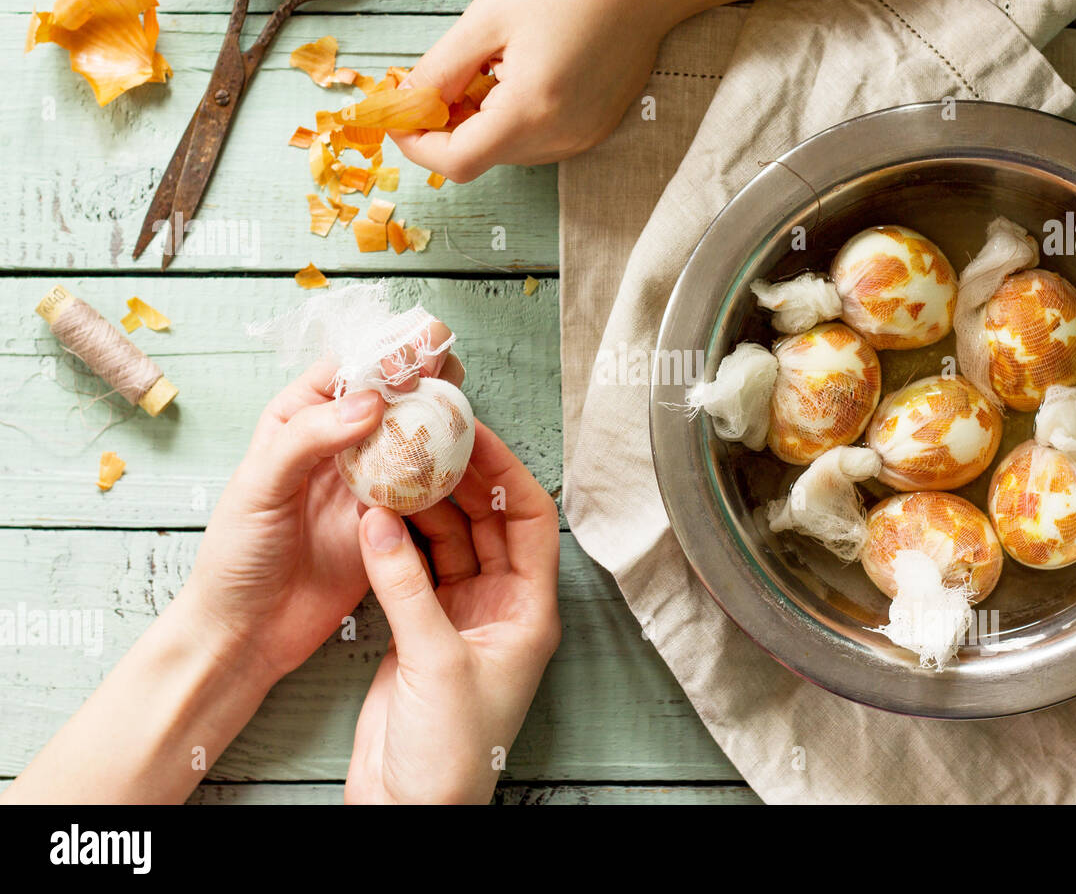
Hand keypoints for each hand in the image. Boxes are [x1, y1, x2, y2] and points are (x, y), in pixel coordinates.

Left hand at [182, 324, 461, 683]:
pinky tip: (460, 461)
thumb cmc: (235, 558)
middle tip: (449, 370)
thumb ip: (307, 438)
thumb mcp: (258, 488)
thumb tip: (368, 401)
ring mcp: (364, 483)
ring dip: (436, 421)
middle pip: (387, 397)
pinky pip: (423, 487)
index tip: (414, 351)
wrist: (247, 634)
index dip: (381, 356)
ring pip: (410, 438)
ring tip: (462, 409)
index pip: (344, 372)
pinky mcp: (389, 521)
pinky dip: (443, 472)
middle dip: (419, 378)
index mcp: (296, 422)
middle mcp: (335, 445)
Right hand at [345, 422, 560, 803]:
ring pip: (449, 541)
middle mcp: (502, 605)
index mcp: (529, 610)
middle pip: (488, 522)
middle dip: (461, 480)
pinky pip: (415, 569)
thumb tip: (381, 519)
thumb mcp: (434, 659)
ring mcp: (462, 615)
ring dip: (425, 506)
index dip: (506, 472)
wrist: (410, 806)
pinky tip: (378, 512)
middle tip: (428, 438)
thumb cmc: (450, 750)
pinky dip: (397, 541)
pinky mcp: (423, 630)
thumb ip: (406, 585)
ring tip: (398, 464)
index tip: (474, 435)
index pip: (531, 519)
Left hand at [390, 0, 682, 181]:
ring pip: (507, 150)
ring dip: (481, 121)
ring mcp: (581, 138)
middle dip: (447, 127)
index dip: (417, 145)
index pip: (456, 161)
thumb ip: (441, 68)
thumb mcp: (489, 17)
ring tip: (488, 66)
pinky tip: (519, 73)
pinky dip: (512, 117)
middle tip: (437, 79)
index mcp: (530, 110)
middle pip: (481, 157)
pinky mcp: (593, 130)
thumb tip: (406, 102)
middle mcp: (560, 137)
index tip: (400, 116)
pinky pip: (537, 139)